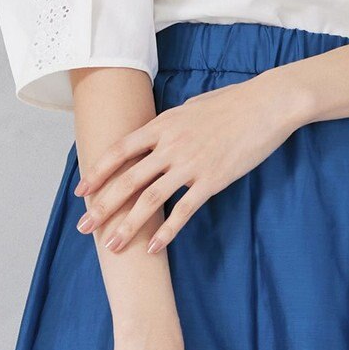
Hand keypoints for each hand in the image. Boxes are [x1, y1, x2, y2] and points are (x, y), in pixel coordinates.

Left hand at [75, 70, 303, 255]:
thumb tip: (158, 134)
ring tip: (112, 246)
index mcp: (164, 124)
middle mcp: (171, 145)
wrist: (266, 105)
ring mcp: (191, 164)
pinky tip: (153, 248)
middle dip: (102, 206)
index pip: (120, 150)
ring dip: (128, 226)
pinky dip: (166, 232)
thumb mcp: (193, 106)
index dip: (98, 172)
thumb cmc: (233, 102)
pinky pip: (183, 211)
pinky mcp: (212, 180)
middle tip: (84, 227)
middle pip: (128, 179)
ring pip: (150, 200)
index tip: (82, 190)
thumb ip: (172, 123)